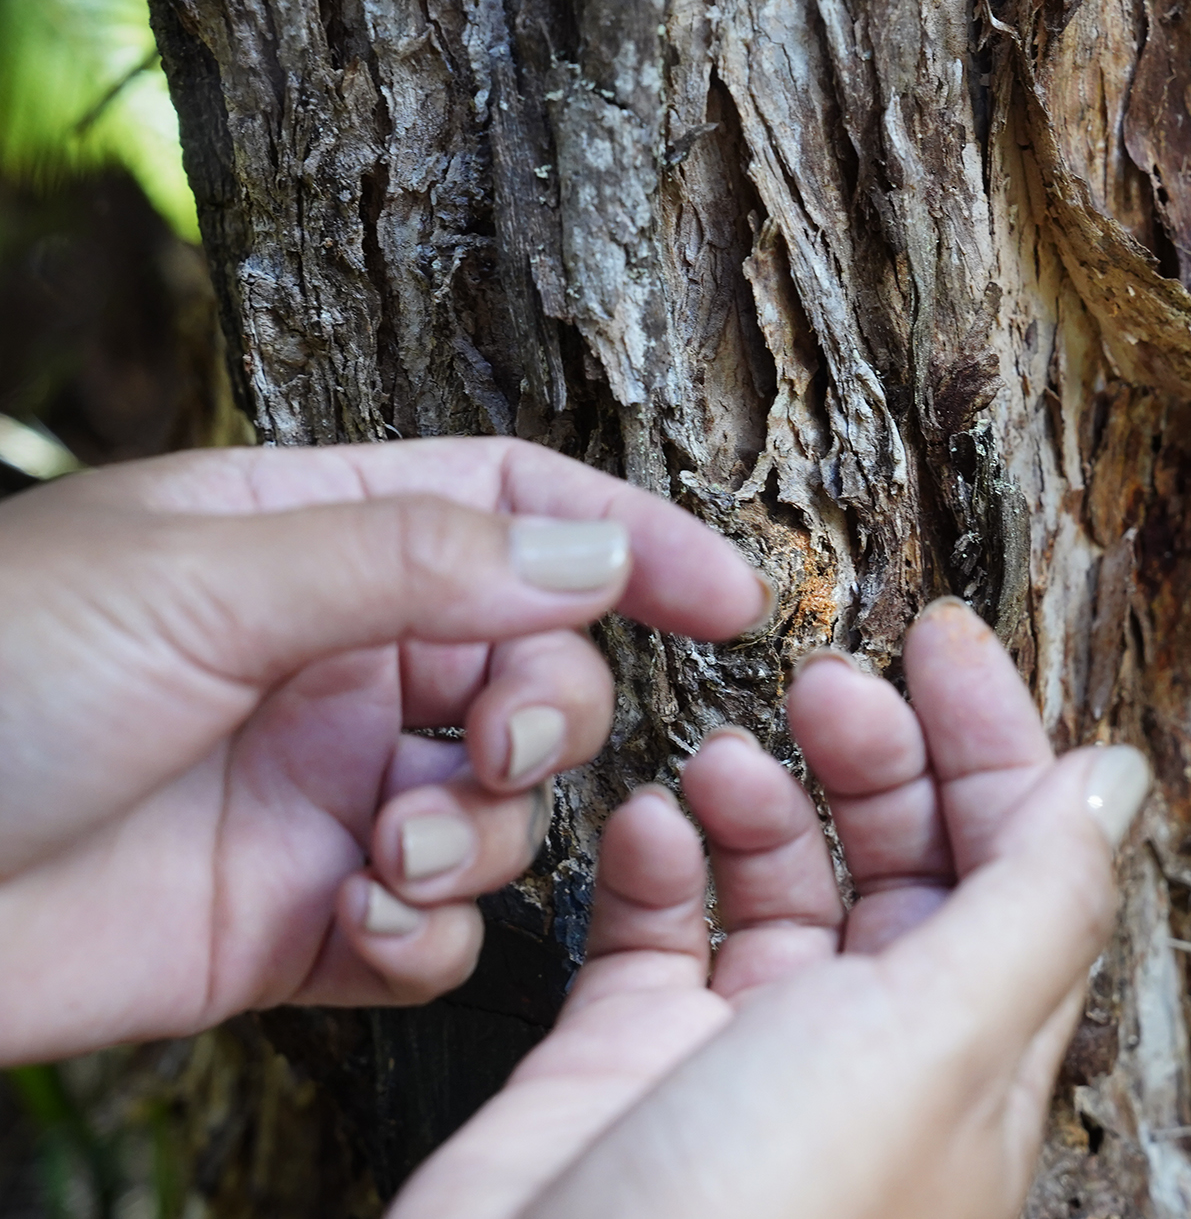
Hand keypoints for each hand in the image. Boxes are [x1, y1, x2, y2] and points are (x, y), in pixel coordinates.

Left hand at [0, 439, 769, 1062]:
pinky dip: (431, 932)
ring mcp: (321, 792)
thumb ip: (416, 562)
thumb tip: (595, 556)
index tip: (733, 596)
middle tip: (490, 754)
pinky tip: (364, 927)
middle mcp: (334, 663)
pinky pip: (435, 926)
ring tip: (388, 856)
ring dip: (481, 834)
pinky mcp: (298, 920)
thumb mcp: (204, 582)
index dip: (628, 542)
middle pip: (534, 666)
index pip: (512, 510)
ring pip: (500, 804)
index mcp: (308, 543)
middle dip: (545, 714)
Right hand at [388, 599, 1150, 1218]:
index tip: (944, 641)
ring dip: (762, 801)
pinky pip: (651, 932)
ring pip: (780, 888)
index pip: (1022, 867)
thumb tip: (1119, 780)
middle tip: (828, 681)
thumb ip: (1032, 908)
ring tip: (726, 756)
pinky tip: (650, 826)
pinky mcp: (620, 1069)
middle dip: (878, 758)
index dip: (995, 746)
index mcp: (972, 1059)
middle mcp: (869, 1058)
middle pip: (905, 867)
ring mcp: (741, 1062)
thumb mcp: (931, 1047)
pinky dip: (654, 862)